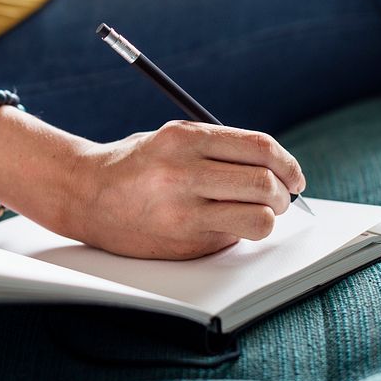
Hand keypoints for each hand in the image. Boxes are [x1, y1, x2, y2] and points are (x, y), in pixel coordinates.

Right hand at [66, 120, 306, 259]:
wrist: (85, 194)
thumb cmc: (137, 163)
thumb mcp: (175, 138)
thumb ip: (221, 148)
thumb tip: (277, 168)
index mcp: (186, 138)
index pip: (260, 148)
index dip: (288, 164)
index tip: (295, 175)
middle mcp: (184, 173)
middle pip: (265, 185)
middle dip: (285, 194)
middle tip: (282, 197)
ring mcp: (183, 212)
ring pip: (258, 220)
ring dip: (269, 218)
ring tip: (258, 213)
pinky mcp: (182, 242)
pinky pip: (232, 240)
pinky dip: (238, 233)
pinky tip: (220, 224)